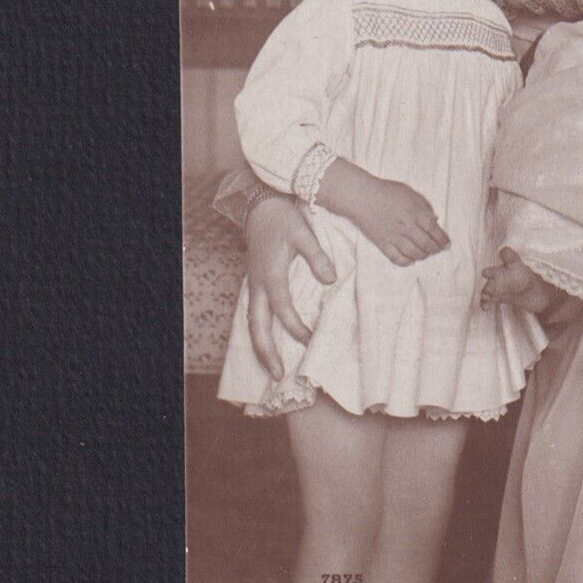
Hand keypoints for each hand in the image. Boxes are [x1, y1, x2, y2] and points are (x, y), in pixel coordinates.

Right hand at [244, 194, 335, 379]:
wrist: (260, 207)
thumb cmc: (283, 218)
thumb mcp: (304, 232)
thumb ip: (317, 256)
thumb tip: (331, 280)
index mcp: (271, 274)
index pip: (281, 308)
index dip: (295, 326)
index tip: (310, 338)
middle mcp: (258, 284)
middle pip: (257, 326)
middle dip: (266, 352)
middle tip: (278, 375)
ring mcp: (254, 285)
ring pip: (252, 323)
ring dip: (261, 347)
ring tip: (273, 369)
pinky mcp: (255, 284)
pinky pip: (254, 315)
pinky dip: (260, 333)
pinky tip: (270, 344)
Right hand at [352, 176, 449, 266]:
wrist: (363, 196)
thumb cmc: (387, 191)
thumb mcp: (411, 193)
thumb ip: (424, 206)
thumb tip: (434, 219)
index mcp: (417, 213)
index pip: (435, 231)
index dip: (443, 240)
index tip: (446, 244)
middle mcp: (408, 227)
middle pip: (427, 244)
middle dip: (435, 249)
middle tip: (436, 250)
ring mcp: (395, 236)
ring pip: (414, 253)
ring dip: (422, 255)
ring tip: (424, 254)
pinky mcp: (383, 243)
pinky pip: (397, 258)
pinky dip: (406, 261)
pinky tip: (409, 259)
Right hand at [480, 246, 554, 313]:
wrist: (542, 296)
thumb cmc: (543, 281)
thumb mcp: (544, 274)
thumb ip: (547, 272)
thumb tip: (543, 264)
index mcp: (516, 264)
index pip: (508, 255)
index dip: (506, 254)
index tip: (502, 253)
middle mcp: (506, 272)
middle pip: (494, 271)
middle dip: (490, 273)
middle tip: (487, 276)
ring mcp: (502, 285)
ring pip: (489, 285)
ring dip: (486, 289)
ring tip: (486, 296)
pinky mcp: (500, 296)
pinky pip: (489, 298)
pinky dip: (485, 302)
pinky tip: (486, 307)